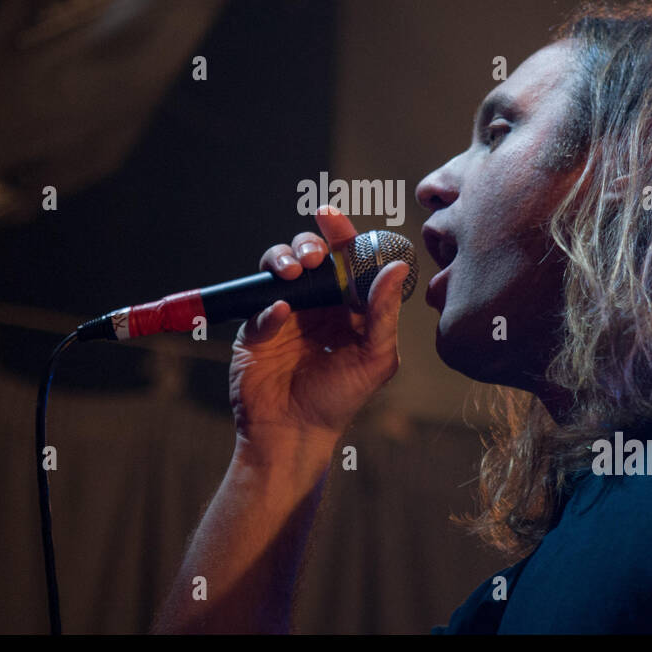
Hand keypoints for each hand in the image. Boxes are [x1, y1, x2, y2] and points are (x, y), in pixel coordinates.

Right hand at [228, 205, 411, 464]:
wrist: (293, 433)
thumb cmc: (340, 398)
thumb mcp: (375, 357)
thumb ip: (383, 312)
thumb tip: (395, 267)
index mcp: (349, 305)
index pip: (346, 259)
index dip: (341, 235)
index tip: (331, 218)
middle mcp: (317, 303)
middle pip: (309, 254)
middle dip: (309, 244)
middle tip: (313, 257)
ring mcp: (284, 313)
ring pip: (278, 267)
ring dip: (283, 259)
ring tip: (293, 273)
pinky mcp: (255, 329)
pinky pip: (257, 303)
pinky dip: (268, 304)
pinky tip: (280, 315)